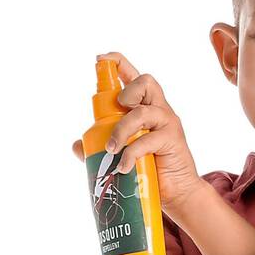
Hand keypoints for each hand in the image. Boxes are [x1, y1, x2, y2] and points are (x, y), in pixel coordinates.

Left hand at [71, 51, 202, 213]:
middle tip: (118, 111)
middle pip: (146, 81)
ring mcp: (167, 123)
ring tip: (112, 150)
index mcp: (145, 107)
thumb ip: (99, 147)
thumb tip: (76, 145)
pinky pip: (147, 140)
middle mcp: (158, 110)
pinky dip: (131, 153)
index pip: (134, 77)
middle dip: (127, 92)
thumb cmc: (151, 171)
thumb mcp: (121, 154)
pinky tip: (124, 166)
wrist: (177, 194)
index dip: (118, 63)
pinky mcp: (173, 140)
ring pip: (141, 112)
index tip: (100, 59)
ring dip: (121, 130)